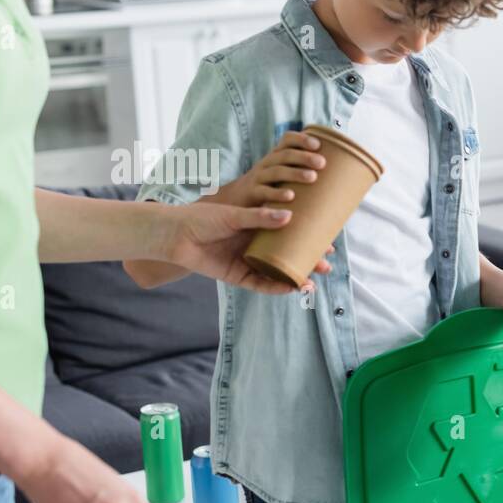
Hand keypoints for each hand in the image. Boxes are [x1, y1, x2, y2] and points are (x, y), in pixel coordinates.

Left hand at [162, 202, 334, 293]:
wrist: (174, 234)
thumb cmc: (202, 217)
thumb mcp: (234, 214)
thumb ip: (259, 217)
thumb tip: (289, 216)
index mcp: (258, 227)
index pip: (290, 234)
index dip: (309, 239)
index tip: (328, 241)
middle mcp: (257, 246)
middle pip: (289, 256)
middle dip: (308, 262)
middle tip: (327, 265)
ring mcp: (249, 262)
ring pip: (278, 273)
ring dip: (296, 278)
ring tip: (313, 281)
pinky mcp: (238, 277)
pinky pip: (261, 285)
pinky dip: (276, 287)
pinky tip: (291, 287)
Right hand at [203, 130, 325, 207]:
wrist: (236, 201)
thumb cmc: (269, 189)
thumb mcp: (283, 176)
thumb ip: (303, 173)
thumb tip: (340, 181)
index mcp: (276, 157)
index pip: (287, 140)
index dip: (301, 139)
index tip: (318, 145)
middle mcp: (267, 163)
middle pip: (284, 155)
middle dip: (304, 157)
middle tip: (322, 163)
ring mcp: (258, 177)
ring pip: (276, 171)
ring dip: (295, 172)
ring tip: (312, 177)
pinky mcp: (252, 194)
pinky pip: (264, 191)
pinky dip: (277, 193)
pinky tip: (291, 196)